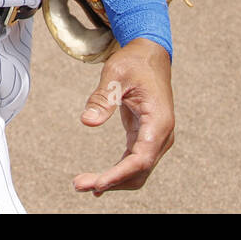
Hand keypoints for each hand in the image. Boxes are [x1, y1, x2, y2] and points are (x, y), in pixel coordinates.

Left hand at [73, 38, 174, 195]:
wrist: (151, 55)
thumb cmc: (135, 62)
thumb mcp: (116, 74)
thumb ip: (103, 98)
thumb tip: (87, 121)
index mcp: (158, 120)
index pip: (141, 158)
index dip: (119, 174)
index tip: (97, 184)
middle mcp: (162, 134)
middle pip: (138, 171)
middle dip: (111, 182)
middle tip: (79, 184)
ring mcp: (156, 138)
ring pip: (137, 171)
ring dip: (113, 181)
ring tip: (82, 183)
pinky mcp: (147, 137)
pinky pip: (133, 162)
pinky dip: (117, 173)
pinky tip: (99, 181)